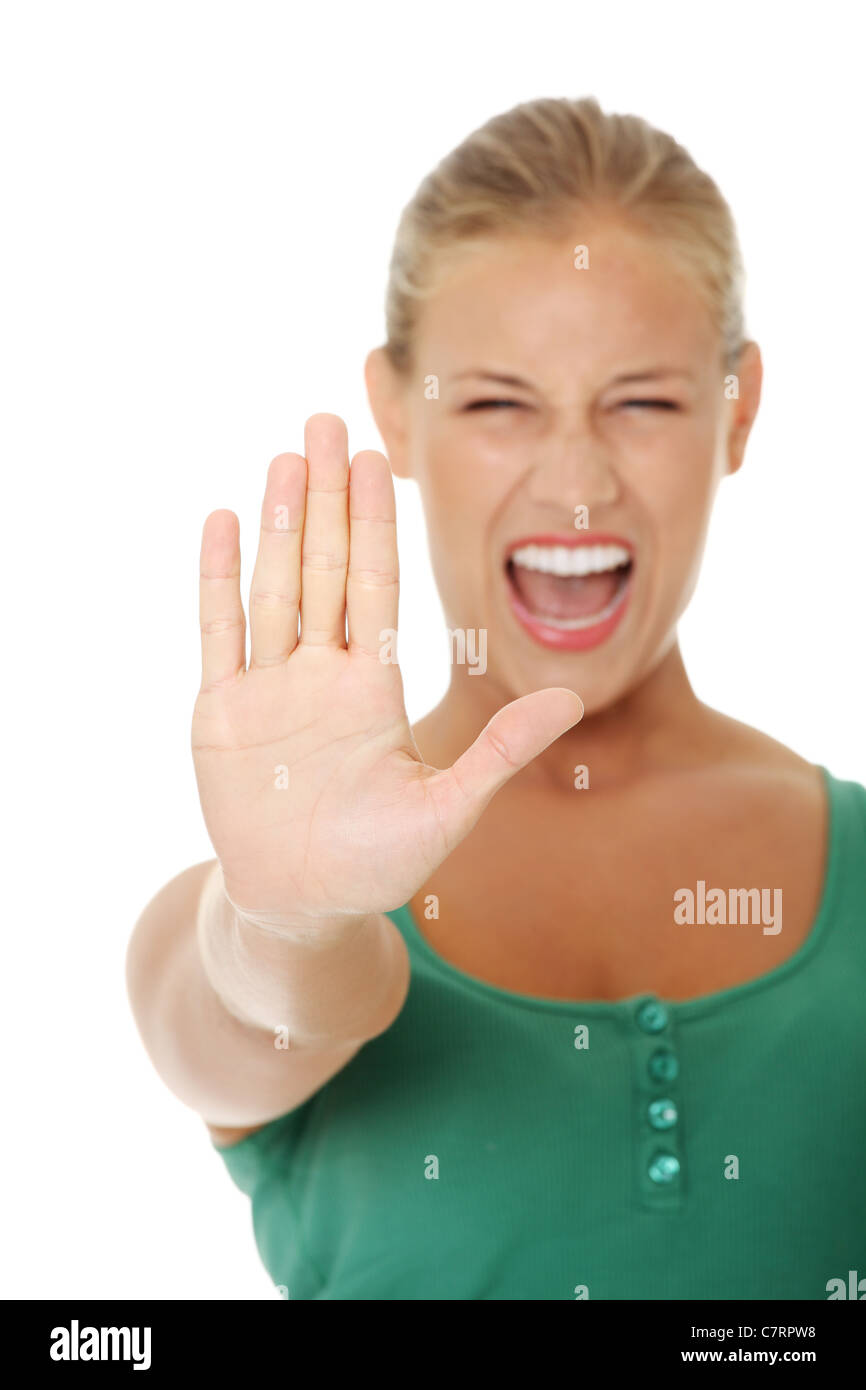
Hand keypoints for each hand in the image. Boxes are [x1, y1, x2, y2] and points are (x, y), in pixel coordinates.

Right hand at [192, 414, 582, 922]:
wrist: (302, 904)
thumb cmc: (377, 863)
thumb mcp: (447, 807)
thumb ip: (500, 751)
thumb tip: (570, 699)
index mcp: (374, 686)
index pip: (376, 585)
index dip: (375, 523)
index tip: (378, 461)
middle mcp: (322, 672)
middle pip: (324, 566)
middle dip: (326, 496)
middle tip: (325, 421)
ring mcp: (270, 686)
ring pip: (275, 585)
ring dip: (278, 521)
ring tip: (285, 455)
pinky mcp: (222, 711)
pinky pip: (219, 632)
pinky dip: (218, 579)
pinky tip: (224, 521)